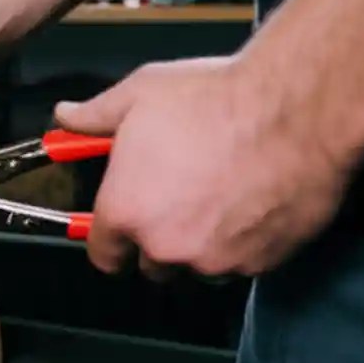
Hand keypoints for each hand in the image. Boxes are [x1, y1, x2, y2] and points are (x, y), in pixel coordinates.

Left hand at [54, 56, 348, 278]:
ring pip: (198, 266)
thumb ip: (94, 116)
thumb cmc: (215, 100)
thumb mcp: (138, 96)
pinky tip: (253, 203)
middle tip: (179, 198)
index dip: (111, 240)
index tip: (121, 226)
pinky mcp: (261, 264)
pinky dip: (244, 244)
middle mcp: (165, 246)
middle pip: (152, 264)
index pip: (103, 255)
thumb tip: (66, 118)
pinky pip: (242, 264)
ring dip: (202, 245)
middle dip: (159, 239)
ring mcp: (215, 260)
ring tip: (221, 196)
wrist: (297, 110)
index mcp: (126, 212)